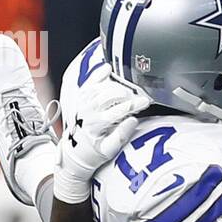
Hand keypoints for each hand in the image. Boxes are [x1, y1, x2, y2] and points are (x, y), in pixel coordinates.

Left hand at [54, 78, 149, 201]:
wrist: (75, 152)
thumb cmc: (94, 153)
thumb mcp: (109, 150)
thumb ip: (121, 135)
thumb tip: (133, 120)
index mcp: (96, 124)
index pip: (119, 110)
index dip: (135, 104)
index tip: (147, 101)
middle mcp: (88, 111)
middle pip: (111, 95)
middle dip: (128, 94)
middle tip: (139, 97)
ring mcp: (83, 103)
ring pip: (102, 87)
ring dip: (118, 86)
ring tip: (129, 90)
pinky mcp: (81, 98)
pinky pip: (89, 82)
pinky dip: (98, 74)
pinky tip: (108, 69)